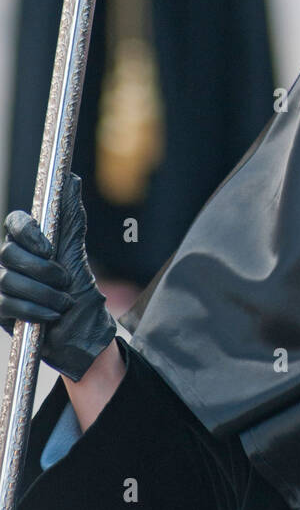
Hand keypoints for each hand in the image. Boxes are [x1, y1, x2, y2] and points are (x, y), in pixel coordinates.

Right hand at [0, 173, 115, 380]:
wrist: (80, 331)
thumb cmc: (78, 290)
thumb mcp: (76, 252)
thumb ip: (70, 218)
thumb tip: (71, 178)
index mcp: (28, 243)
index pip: (15, 223)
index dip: (29, 233)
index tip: (50, 249)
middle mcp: (10, 261)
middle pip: (8, 252)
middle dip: (41, 268)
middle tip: (65, 280)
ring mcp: (1, 285)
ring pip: (7, 279)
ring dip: (41, 292)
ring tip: (63, 302)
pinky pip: (5, 304)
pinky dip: (32, 309)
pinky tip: (52, 314)